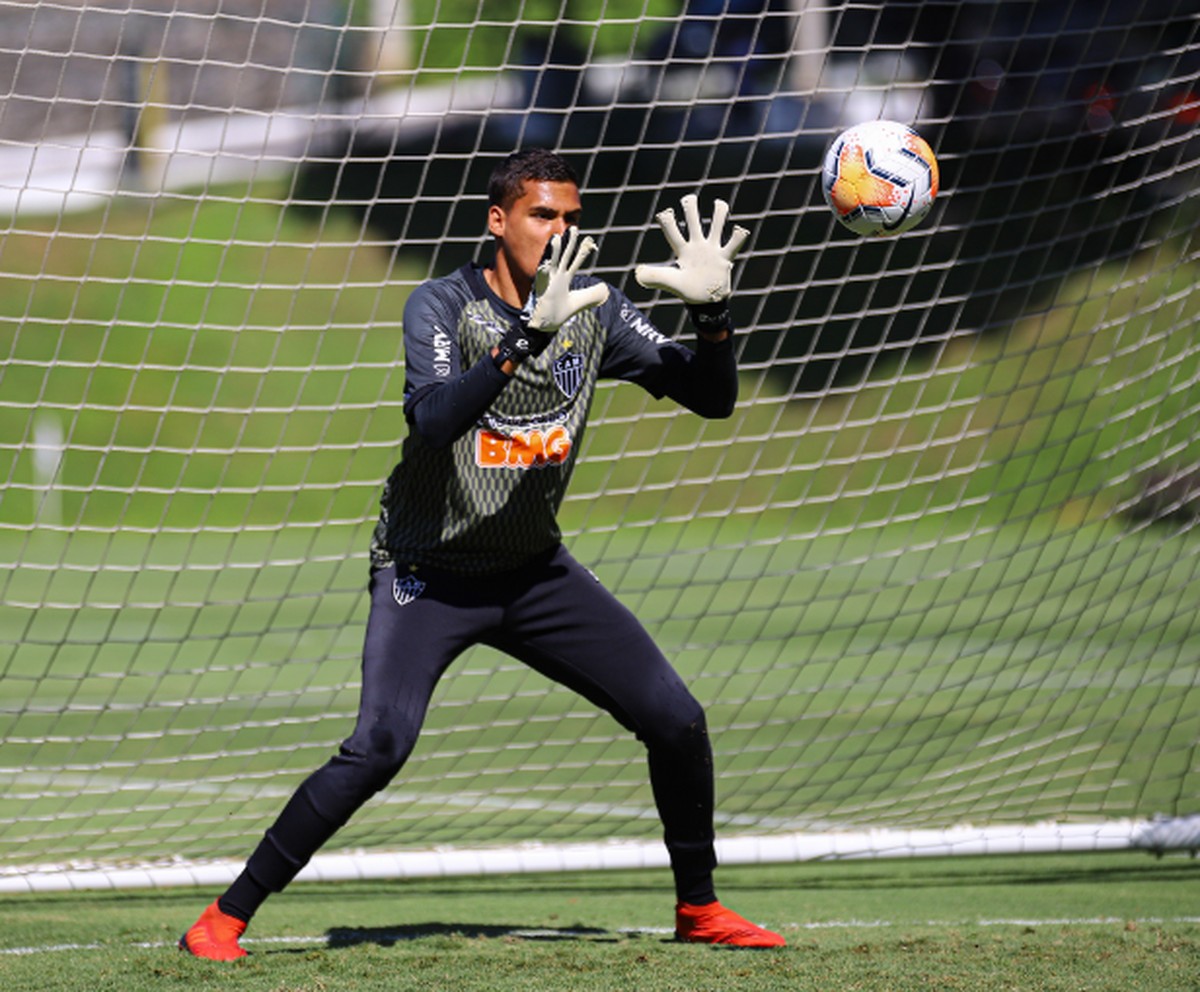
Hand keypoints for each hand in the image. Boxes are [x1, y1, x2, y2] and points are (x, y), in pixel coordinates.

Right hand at [524, 227, 609, 331]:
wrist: (547, 324)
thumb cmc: (560, 311)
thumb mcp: (581, 301)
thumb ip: (592, 294)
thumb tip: (606, 288)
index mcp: (565, 278)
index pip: (576, 261)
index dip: (582, 251)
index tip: (589, 240)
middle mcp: (557, 276)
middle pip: (565, 256)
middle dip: (569, 242)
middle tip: (574, 228)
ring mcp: (549, 282)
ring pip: (552, 263)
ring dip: (554, 251)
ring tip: (556, 238)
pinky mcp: (541, 291)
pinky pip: (541, 279)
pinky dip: (543, 271)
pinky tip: (545, 264)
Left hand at [634, 194, 749, 304]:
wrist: (706, 302)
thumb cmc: (687, 290)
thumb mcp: (670, 282)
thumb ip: (654, 277)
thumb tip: (637, 272)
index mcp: (682, 250)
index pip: (673, 231)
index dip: (668, 221)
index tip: (666, 213)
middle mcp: (697, 246)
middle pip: (693, 221)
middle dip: (691, 208)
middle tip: (689, 199)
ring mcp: (712, 250)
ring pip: (716, 225)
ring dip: (719, 213)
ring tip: (718, 204)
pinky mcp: (725, 257)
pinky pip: (733, 243)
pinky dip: (738, 235)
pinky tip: (739, 229)